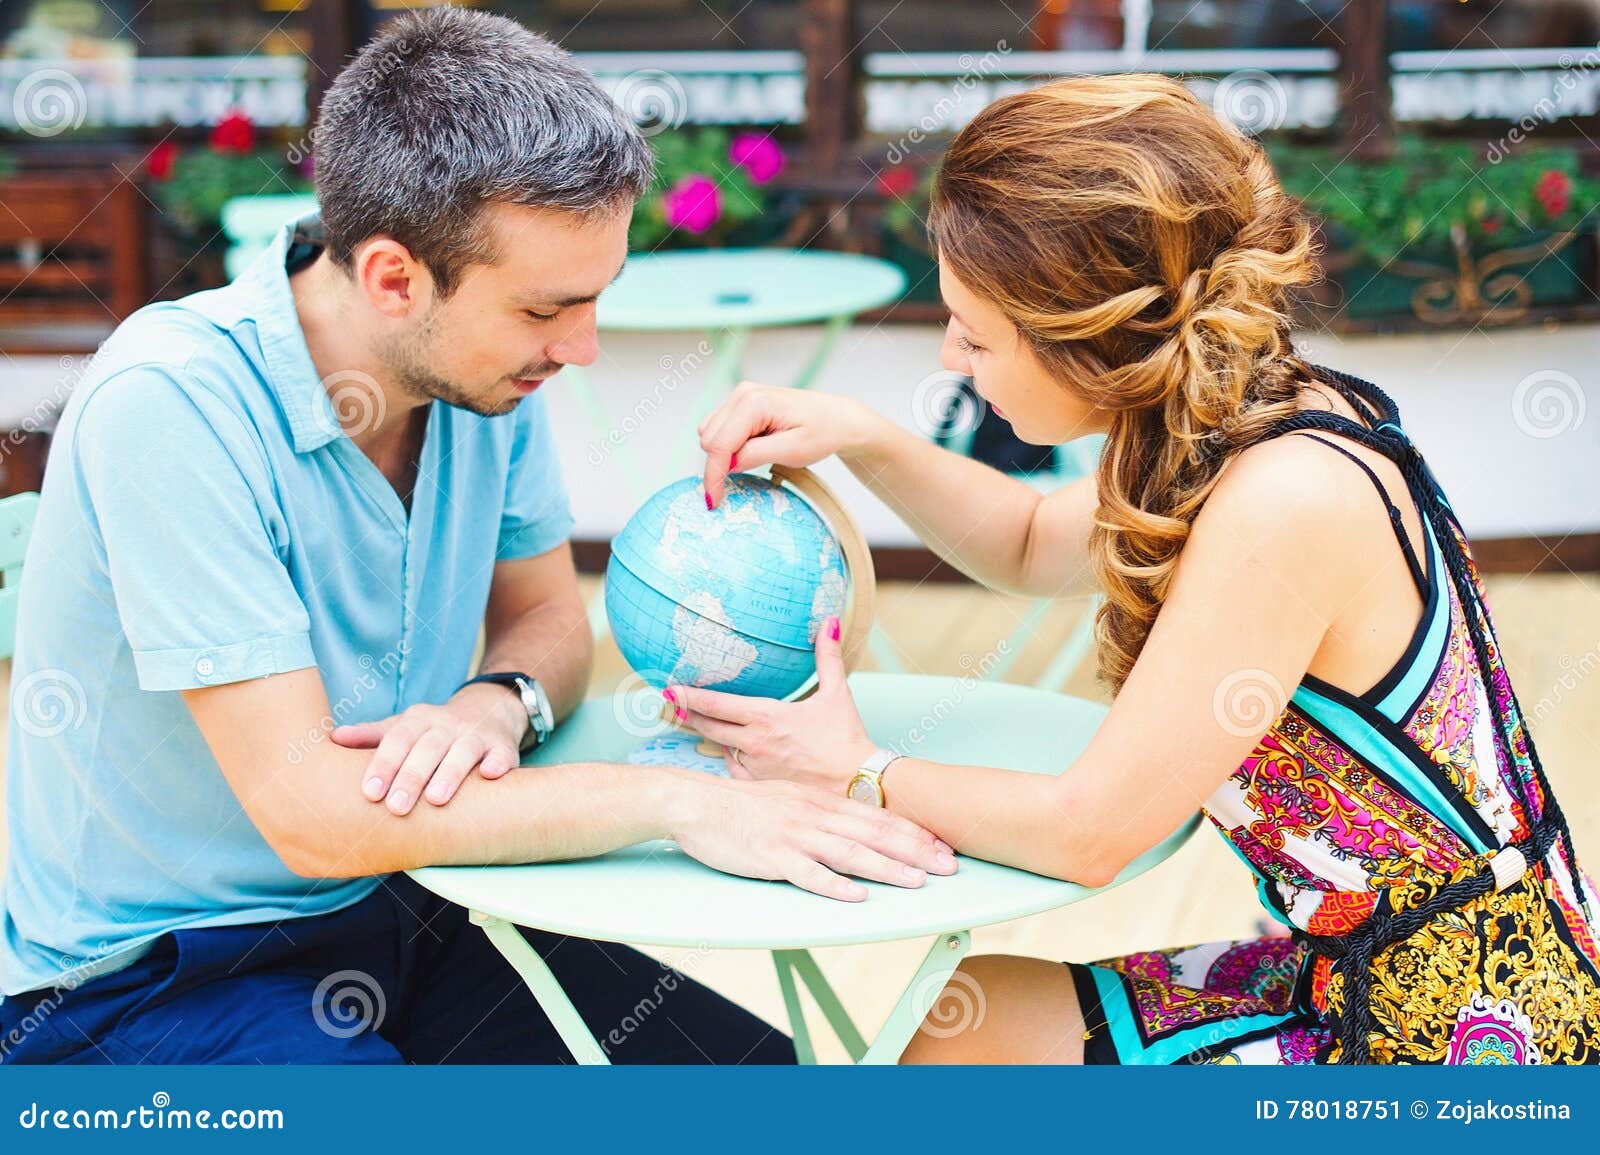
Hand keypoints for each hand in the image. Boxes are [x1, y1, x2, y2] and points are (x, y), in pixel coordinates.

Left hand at [333, 683, 525, 813]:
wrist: (489, 711)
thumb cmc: (435, 731)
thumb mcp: (404, 728)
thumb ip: (372, 736)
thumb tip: (332, 739)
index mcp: (418, 720)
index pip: (398, 739)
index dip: (383, 764)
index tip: (369, 793)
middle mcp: (446, 725)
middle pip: (428, 748)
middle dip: (412, 777)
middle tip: (396, 807)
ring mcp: (476, 734)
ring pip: (463, 750)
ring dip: (450, 773)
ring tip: (437, 800)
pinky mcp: (503, 746)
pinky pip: (501, 754)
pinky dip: (497, 763)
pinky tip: (489, 776)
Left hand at [666, 616, 871, 793]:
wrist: (857, 782)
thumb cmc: (846, 738)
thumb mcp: (836, 693)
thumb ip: (827, 657)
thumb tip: (828, 623)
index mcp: (767, 717)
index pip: (716, 704)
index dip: (689, 696)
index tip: (671, 689)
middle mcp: (755, 743)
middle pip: (708, 727)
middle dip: (689, 714)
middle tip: (673, 704)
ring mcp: (756, 767)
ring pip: (721, 749)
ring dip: (710, 736)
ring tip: (697, 723)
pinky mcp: (762, 787)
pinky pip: (735, 771)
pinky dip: (731, 759)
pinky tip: (732, 750)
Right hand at [673, 777, 956, 901]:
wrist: (696, 802)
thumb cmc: (741, 805)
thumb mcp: (789, 797)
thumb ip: (821, 811)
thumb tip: (851, 824)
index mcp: (820, 801)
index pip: (877, 817)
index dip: (913, 833)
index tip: (941, 846)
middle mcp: (814, 815)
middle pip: (874, 834)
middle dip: (916, 851)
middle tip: (948, 866)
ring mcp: (794, 836)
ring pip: (850, 853)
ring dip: (887, 868)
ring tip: (917, 882)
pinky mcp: (772, 857)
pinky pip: (809, 874)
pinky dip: (835, 886)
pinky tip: (857, 896)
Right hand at [699, 382, 883, 506]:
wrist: (838, 419)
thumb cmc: (823, 432)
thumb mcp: (793, 451)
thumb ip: (755, 455)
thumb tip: (726, 464)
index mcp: (754, 402)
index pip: (718, 444)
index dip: (713, 475)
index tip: (713, 501)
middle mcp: (742, 394)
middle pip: (709, 439)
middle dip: (722, 463)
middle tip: (752, 471)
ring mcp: (740, 396)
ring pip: (710, 434)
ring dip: (726, 453)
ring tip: (761, 453)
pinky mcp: (741, 403)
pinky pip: (719, 430)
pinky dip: (730, 445)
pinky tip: (755, 445)